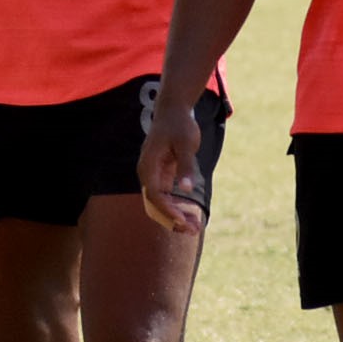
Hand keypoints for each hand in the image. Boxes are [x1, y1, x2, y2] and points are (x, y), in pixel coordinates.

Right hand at [138, 95, 207, 235]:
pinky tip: (192, 218)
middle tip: (193, 230)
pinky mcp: (161, 176)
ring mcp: (153, 176)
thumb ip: (186, 166)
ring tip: (195, 229)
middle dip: (171, 220)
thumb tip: (186, 189)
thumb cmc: (180, 124)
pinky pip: (166, 198)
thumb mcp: (186, 143)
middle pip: (154, 204)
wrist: (173, 110)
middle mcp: (147, 173)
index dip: (167, 210)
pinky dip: (177, 208)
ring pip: (160, 204)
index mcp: (148, 166)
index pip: (154, 195)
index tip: (183, 220)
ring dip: (175, 218)